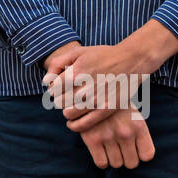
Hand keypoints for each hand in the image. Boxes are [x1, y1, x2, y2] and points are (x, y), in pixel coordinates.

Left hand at [44, 21, 177, 131]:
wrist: (132, 60)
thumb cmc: (103, 55)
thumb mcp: (78, 52)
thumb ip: (58, 64)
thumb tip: (46, 81)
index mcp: (76, 73)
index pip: (53, 89)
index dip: (54, 89)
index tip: (60, 88)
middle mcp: (85, 88)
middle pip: (59, 102)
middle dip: (60, 100)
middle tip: (66, 97)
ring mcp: (97, 100)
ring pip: (69, 113)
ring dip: (67, 111)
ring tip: (72, 106)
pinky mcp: (107, 109)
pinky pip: (84, 124)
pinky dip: (75, 125)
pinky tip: (73, 121)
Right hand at [78, 107, 155, 169]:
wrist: (91, 91)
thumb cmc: (115, 106)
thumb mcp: (133, 113)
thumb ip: (138, 132)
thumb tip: (143, 156)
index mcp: (138, 126)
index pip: (147, 155)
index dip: (140, 154)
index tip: (134, 148)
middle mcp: (125, 133)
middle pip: (131, 163)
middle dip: (126, 158)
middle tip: (120, 148)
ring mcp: (108, 136)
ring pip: (116, 164)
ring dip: (113, 158)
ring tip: (109, 147)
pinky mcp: (92, 139)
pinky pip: (101, 163)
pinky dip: (102, 160)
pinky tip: (100, 151)